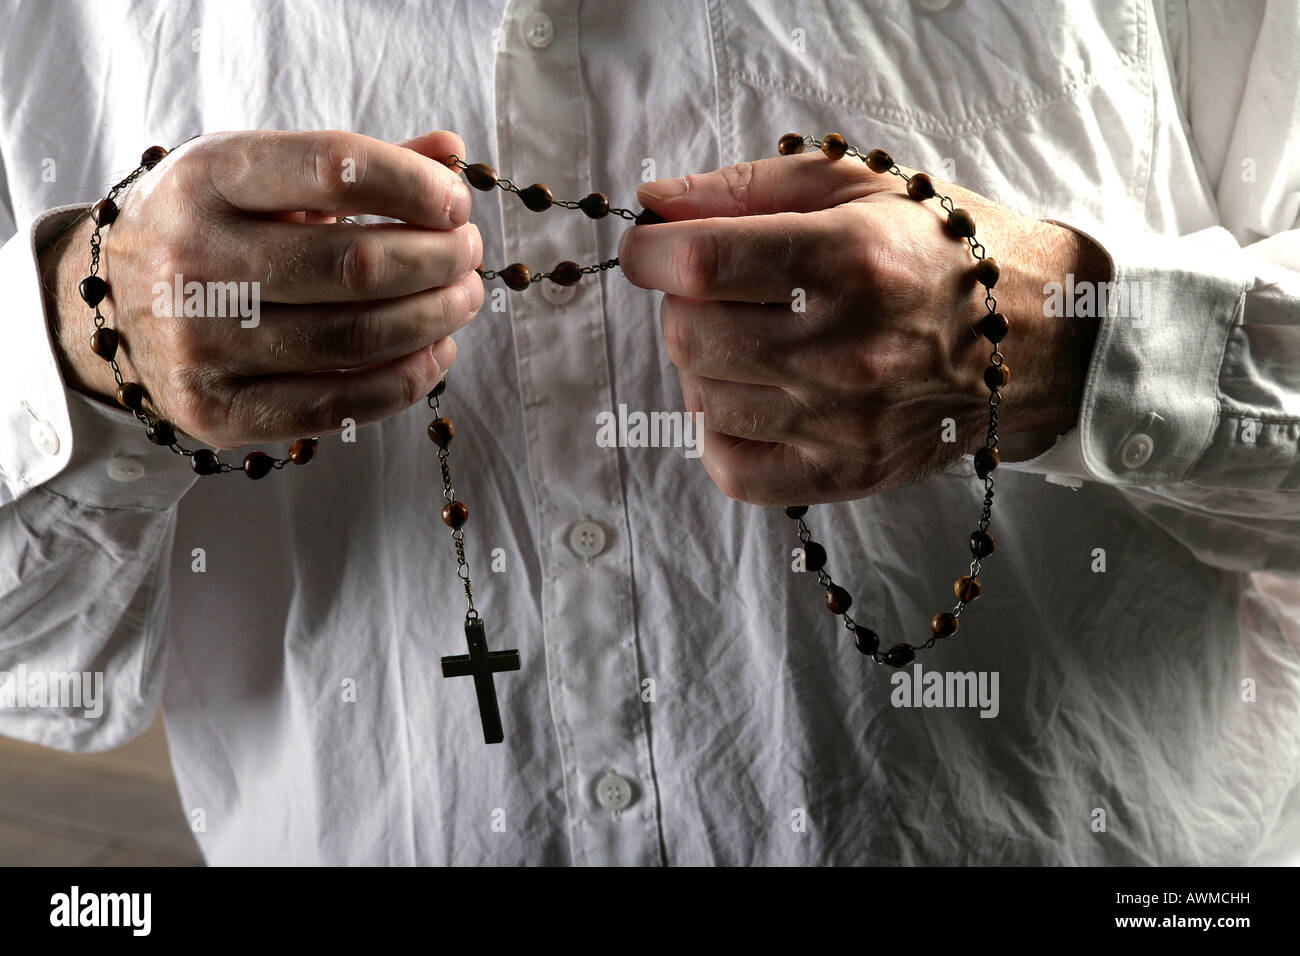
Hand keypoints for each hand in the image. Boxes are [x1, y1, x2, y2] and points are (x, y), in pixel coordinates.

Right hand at [40, 129, 482, 447]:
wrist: (109, 306)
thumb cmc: (214, 229)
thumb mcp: (266, 177)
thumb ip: (358, 168)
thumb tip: (452, 156)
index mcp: (207, 177)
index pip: (333, 169)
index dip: (414, 186)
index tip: (456, 204)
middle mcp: (193, 257)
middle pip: (355, 266)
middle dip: (436, 260)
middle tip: (466, 256)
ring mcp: (200, 341)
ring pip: (355, 338)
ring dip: (433, 319)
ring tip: (461, 298)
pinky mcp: (216, 409)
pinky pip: (336, 404)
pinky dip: (406, 380)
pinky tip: (436, 353)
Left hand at [618, 149, 1108, 504]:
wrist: (1038, 334)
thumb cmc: (942, 248)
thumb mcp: (857, 186)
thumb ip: (746, 189)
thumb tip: (653, 205)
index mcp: (850, 260)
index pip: (699, 265)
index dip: (650, 253)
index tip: (652, 247)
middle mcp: (845, 348)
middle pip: (689, 336)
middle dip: (682, 304)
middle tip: (722, 289)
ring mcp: (844, 421)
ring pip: (702, 398)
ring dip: (705, 362)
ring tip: (755, 338)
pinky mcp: (846, 472)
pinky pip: (732, 470)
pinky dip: (720, 432)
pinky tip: (752, 397)